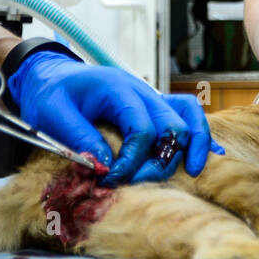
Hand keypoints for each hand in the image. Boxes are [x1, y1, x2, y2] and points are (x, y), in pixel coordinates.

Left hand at [8, 51, 222, 184]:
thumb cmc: (49, 93)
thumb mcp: (53, 114)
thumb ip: (79, 138)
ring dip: (193, 144)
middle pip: (171, 126)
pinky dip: (198, 132)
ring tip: (194, 171)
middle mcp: (140, 91)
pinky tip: (210, 154)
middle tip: (137, 183)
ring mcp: (149, 97)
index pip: (142, 129)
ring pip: (187, 116)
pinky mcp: (151, 106)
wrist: (48, 75)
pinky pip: (185, 113)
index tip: (110, 180)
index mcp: (117, 89)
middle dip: (160, 161)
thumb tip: (107, 165)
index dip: (132, 161)